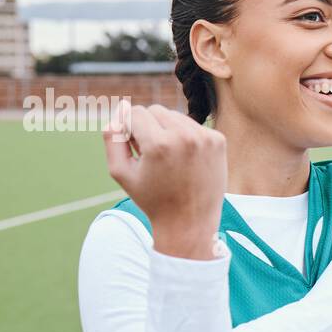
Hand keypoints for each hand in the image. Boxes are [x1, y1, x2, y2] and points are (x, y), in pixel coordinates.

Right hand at [106, 99, 226, 259]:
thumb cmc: (152, 200)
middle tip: (149, 154)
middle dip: (148, 127)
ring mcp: (205, 137)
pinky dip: (186, 137)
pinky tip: (185, 160)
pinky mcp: (218, 140)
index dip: (129, 128)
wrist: (191, 222)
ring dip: (167, 130)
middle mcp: (184, 136)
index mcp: (159, 144)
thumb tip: (119, 109)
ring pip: (176, 115)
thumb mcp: (121, 172)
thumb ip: (112, 138)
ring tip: (168, 159)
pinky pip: (194, 125)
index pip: (135, 112)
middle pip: (156, 110)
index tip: (133, 147)